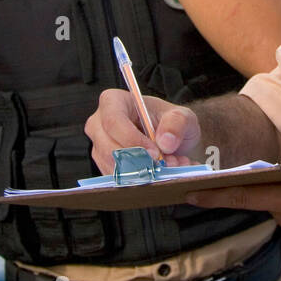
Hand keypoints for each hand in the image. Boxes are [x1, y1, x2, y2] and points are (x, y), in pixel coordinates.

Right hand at [85, 89, 202, 171]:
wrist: (169, 139)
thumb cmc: (169, 121)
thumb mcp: (181, 116)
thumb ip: (177, 123)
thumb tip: (165, 142)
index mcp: (113, 101)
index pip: (114, 121)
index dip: (133, 140)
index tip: (155, 153)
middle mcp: (100, 124)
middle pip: (109, 148)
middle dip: (140, 161)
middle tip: (167, 163)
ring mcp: (99, 146)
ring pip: (114, 167)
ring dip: (143, 172)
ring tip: (168, 165)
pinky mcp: (105, 166)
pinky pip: (118, 178)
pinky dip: (141, 179)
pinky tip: (158, 172)